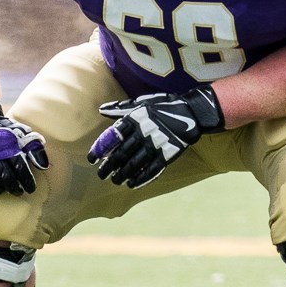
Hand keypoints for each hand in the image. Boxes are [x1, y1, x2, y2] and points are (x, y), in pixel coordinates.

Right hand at [0, 97, 49, 195]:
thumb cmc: (5, 129)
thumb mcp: (22, 132)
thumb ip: (34, 147)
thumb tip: (44, 166)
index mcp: (7, 145)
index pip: (19, 166)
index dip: (26, 179)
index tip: (31, 188)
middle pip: (5, 175)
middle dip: (14, 186)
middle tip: (20, 192)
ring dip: (0, 189)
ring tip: (7, 191)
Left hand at [88, 85, 224, 188]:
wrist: (193, 112)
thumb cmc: (164, 105)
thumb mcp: (142, 102)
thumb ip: (121, 108)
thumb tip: (102, 109)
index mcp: (135, 119)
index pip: (113, 136)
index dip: (101, 149)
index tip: (92, 159)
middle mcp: (144, 132)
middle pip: (121, 153)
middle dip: (109, 166)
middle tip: (101, 174)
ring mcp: (156, 144)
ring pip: (135, 163)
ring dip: (123, 174)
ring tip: (115, 180)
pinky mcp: (168, 153)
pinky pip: (152, 169)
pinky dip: (141, 178)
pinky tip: (132, 183)